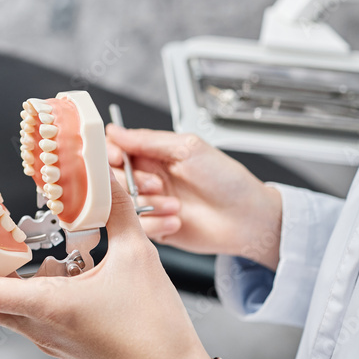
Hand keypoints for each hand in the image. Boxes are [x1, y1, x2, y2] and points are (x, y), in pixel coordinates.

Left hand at [0, 176, 213, 358]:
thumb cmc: (155, 328)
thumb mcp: (139, 255)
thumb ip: (117, 210)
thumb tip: (104, 176)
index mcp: (47, 305)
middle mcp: (38, 325)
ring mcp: (45, 337)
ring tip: (7, 239)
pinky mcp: (57, 341)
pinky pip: (23, 311)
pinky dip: (23, 284)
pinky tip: (52, 264)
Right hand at [105, 126, 282, 269]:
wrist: (248, 218)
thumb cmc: (227, 180)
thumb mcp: (188, 148)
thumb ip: (148, 140)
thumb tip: (114, 131)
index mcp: (154, 155)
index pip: (115, 150)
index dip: (111, 154)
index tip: (117, 158)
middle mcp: (149, 178)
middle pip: (114, 178)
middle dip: (132, 182)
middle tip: (156, 184)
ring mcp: (151, 203)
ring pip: (124, 204)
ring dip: (148, 205)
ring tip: (175, 205)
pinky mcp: (156, 227)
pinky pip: (138, 227)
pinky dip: (156, 224)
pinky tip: (177, 221)